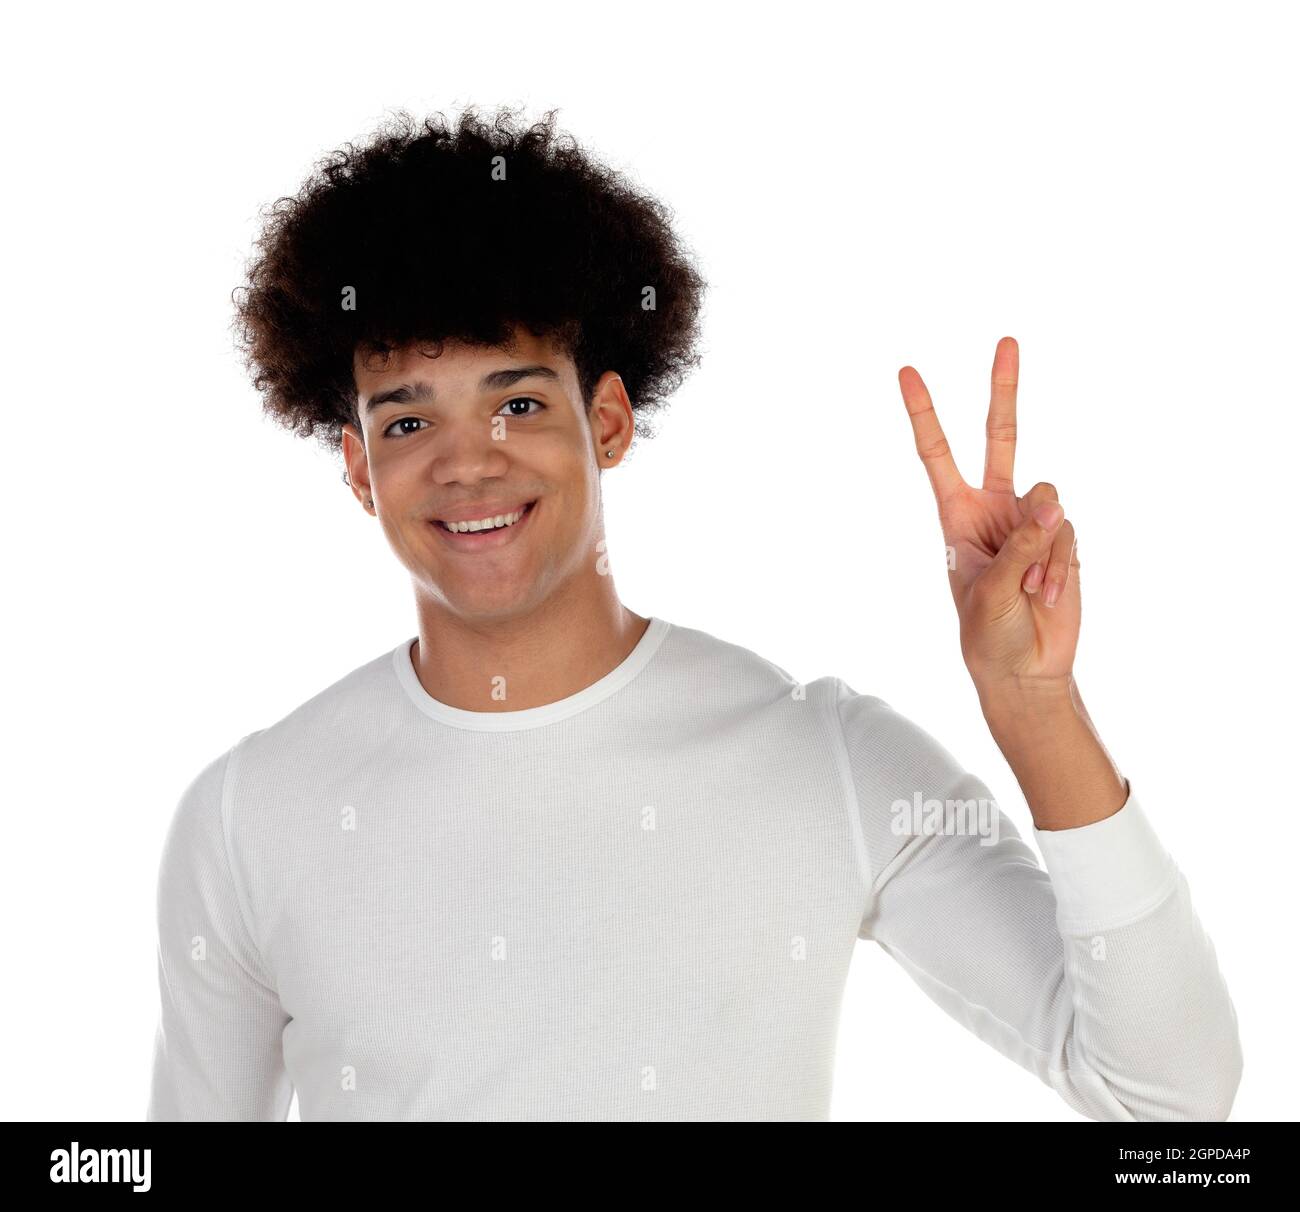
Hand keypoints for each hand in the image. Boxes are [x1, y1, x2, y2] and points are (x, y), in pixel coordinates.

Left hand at [898, 336, 1080, 689]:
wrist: (1024, 669)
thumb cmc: (987, 635)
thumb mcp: (989, 592)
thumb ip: (1021, 546)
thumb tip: (1054, 506)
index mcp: (956, 516)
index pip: (937, 455)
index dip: (924, 415)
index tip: (907, 372)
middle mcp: (994, 509)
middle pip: (1001, 438)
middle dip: (1004, 390)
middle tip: (1006, 339)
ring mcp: (1031, 521)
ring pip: (1048, 499)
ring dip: (1042, 549)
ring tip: (1030, 590)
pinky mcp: (1063, 539)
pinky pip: (1068, 532)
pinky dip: (1061, 565)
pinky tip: (1049, 593)